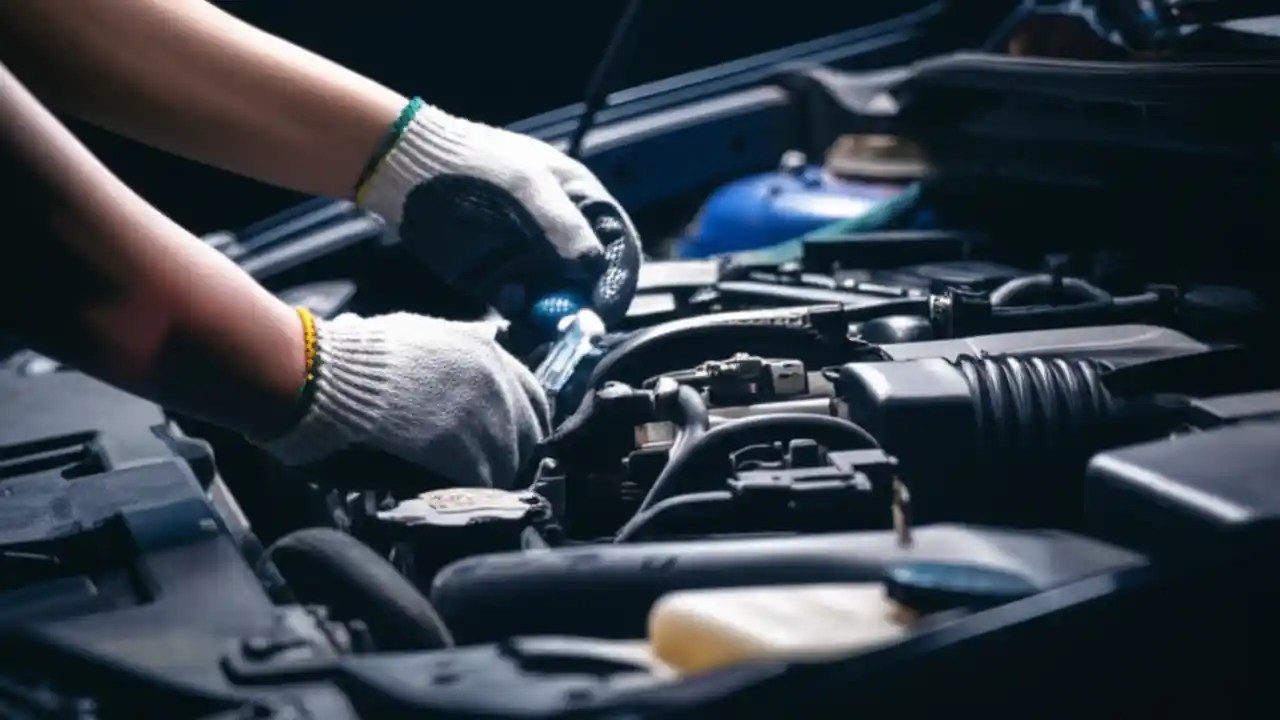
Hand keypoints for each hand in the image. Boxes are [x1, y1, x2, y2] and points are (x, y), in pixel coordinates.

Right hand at [261, 312, 550, 488]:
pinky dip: (473, 490)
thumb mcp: (420, 332)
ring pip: (510, 461)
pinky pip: (486, 480)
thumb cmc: (363, 353)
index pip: (534, 396)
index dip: (524, 421)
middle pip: (529, 433)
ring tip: (468, 486)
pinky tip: (455, 493)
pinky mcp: (464, 450)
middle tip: (490, 468)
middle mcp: (496, 380)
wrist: (332, 378)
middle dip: (513, 452)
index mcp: (487, 350)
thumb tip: (478, 343)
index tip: (514, 438)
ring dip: (491, 475)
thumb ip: (457, 343)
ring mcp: (484, 416)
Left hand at [358, 102, 640, 324]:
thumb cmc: (470, 162)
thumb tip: (594, 266)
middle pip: (590, 283)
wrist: (404, 170)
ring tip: (533, 333)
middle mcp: (562, 235)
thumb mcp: (524, 186)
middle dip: (582, 309)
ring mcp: (532, 259)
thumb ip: (562, 225)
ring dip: (551, 323)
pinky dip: (522, 325)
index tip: (600, 313)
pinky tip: (512, 330)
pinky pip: (523, 312)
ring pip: (558, 303)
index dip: (615, 282)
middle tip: (567, 332)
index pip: (617, 249)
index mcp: (581, 201)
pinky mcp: (502, 280)